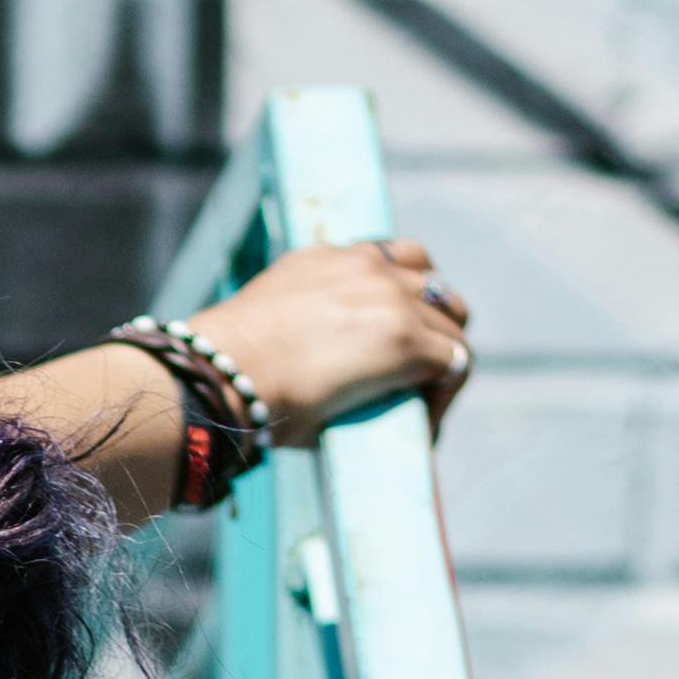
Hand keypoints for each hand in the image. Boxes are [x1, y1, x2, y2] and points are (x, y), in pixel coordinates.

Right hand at [199, 235, 474, 444]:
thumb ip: (302, 332)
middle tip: (417, 371)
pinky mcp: (409, 339)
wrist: (224, 376)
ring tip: (422, 400)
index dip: (406, 299)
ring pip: (453, 324)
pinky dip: (445, 392)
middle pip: (434, 285)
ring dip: (444, 359)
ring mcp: (392, 300)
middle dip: (433, 326)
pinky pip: (455, 363)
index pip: (394, 260)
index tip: (393, 335)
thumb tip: (312, 372)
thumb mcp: (272, 327)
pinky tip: (424, 419)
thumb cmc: (232, 373)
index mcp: (330, 259)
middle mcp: (366, 267)